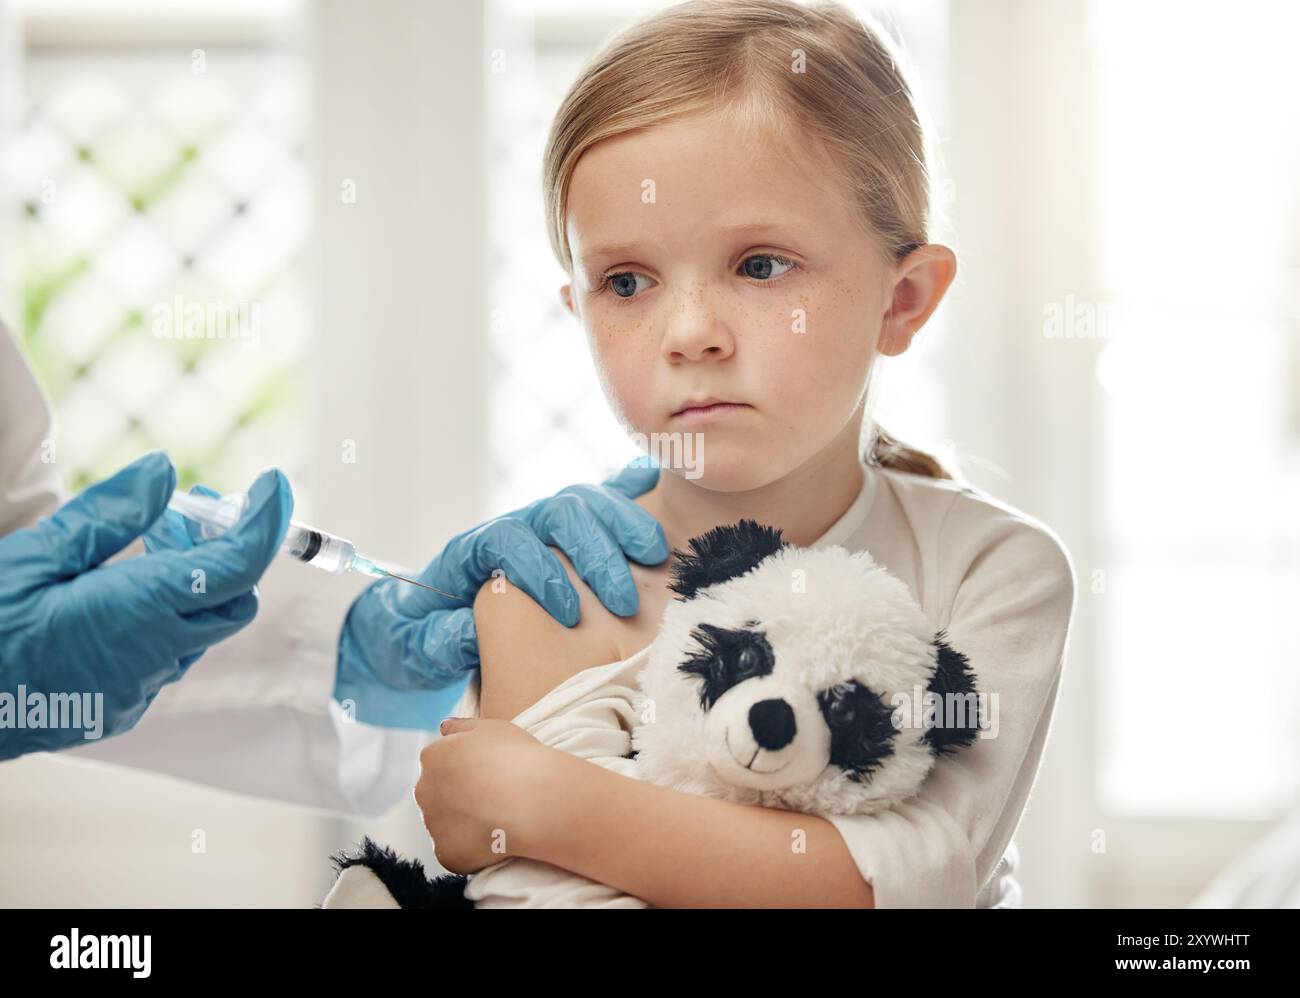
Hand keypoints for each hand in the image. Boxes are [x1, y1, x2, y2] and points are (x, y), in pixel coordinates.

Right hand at [0, 451, 291, 760]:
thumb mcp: (33, 559)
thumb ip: (107, 516)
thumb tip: (163, 472)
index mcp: (138, 613)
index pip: (237, 565)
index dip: (264, 521)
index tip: (273, 482)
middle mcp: (154, 657)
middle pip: (232, 598)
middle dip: (228, 547)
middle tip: (196, 506)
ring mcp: (139, 690)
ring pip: (201, 628)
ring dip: (194, 579)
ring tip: (153, 536)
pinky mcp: (121, 708)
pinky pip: (168, 654)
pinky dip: (167, 613)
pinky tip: (121, 588)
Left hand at [334, 460, 665, 728]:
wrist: (428, 620)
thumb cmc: (424, 635)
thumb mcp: (418, 645)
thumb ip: (437, 639)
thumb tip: (467, 628)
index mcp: (473, 550)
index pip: (508, 537)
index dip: (539, 568)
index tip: (567, 611)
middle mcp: (514, 526)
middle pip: (557, 511)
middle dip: (595, 550)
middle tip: (622, 600)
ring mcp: (543, 525)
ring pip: (586, 500)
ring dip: (624, 523)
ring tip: (657, 558)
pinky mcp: (568, 533)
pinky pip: (601, 498)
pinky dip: (628, 488)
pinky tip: (653, 481)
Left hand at [414, 716, 555, 873]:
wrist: (531, 798)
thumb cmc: (515, 757)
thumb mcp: (491, 728)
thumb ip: (461, 727)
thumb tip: (443, 728)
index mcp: (433, 758)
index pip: (440, 764)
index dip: (467, 770)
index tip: (490, 774)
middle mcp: (424, 791)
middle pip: (437, 795)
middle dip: (458, 798)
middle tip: (493, 798)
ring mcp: (433, 825)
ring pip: (445, 825)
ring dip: (464, 824)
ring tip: (498, 820)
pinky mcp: (446, 853)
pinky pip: (456, 852)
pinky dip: (472, 849)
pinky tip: (495, 840)